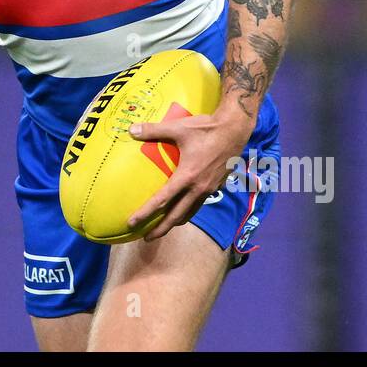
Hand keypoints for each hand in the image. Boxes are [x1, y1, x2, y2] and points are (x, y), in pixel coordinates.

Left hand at [125, 107, 253, 240]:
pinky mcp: (216, 186)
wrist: (235, 130)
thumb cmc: (206, 128)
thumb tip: (131, 130)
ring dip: (175, 222)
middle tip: (146, 238)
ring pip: (189, 213)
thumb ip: (153, 130)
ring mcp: (208, 189)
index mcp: (186, 177)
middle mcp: (198, 188)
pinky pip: (198, 204)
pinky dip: (188, 211)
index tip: (132, 223)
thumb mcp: (178, 128)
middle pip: (176, 216)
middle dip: (160, 229)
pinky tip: (182, 207)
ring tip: (163, 227)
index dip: (145, 213)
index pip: (161, 201)